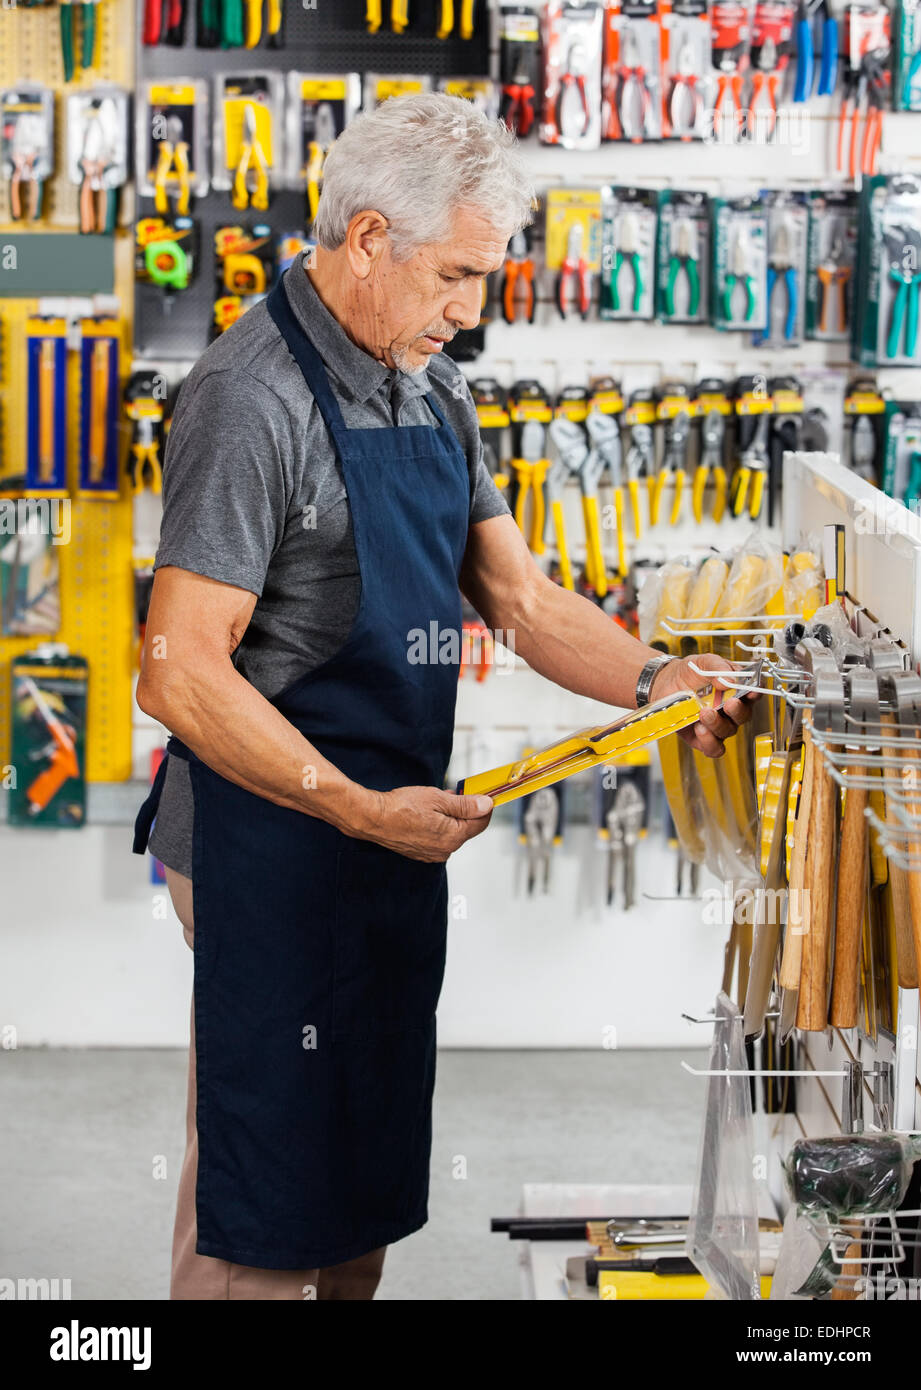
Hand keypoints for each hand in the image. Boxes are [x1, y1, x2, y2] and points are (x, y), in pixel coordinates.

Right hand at [354, 785, 493, 862]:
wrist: (373, 818)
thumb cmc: (401, 807)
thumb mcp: (438, 799)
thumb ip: (465, 804)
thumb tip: (486, 805)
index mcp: (453, 836)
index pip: (481, 822)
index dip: (486, 806)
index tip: (486, 794)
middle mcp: (445, 849)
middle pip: (467, 828)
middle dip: (467, 810)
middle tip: (459, 792)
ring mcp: (433, 853)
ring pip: (452, 832)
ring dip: (452, 817)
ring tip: (440, 800)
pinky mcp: (421, 852)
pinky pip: (439, 838)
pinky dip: (440, 825)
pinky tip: (429, 813)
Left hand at [650, 653, 758, 758]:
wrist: (666, 684)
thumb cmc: (689, 673)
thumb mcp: (703, 662)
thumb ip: (717, 666)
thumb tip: (729, 681)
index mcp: (736, 690)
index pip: (753, 693)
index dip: (756, 693)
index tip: (752, 691)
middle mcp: (730, 710)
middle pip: (743, 716)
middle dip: (738, 710)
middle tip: (728, 703)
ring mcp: (718, 725)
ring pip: (728, 731)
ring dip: (718, 724)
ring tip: (704, 713)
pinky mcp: (703, 738)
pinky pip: (714, 748)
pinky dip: (709, 741)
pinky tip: (699, 729)